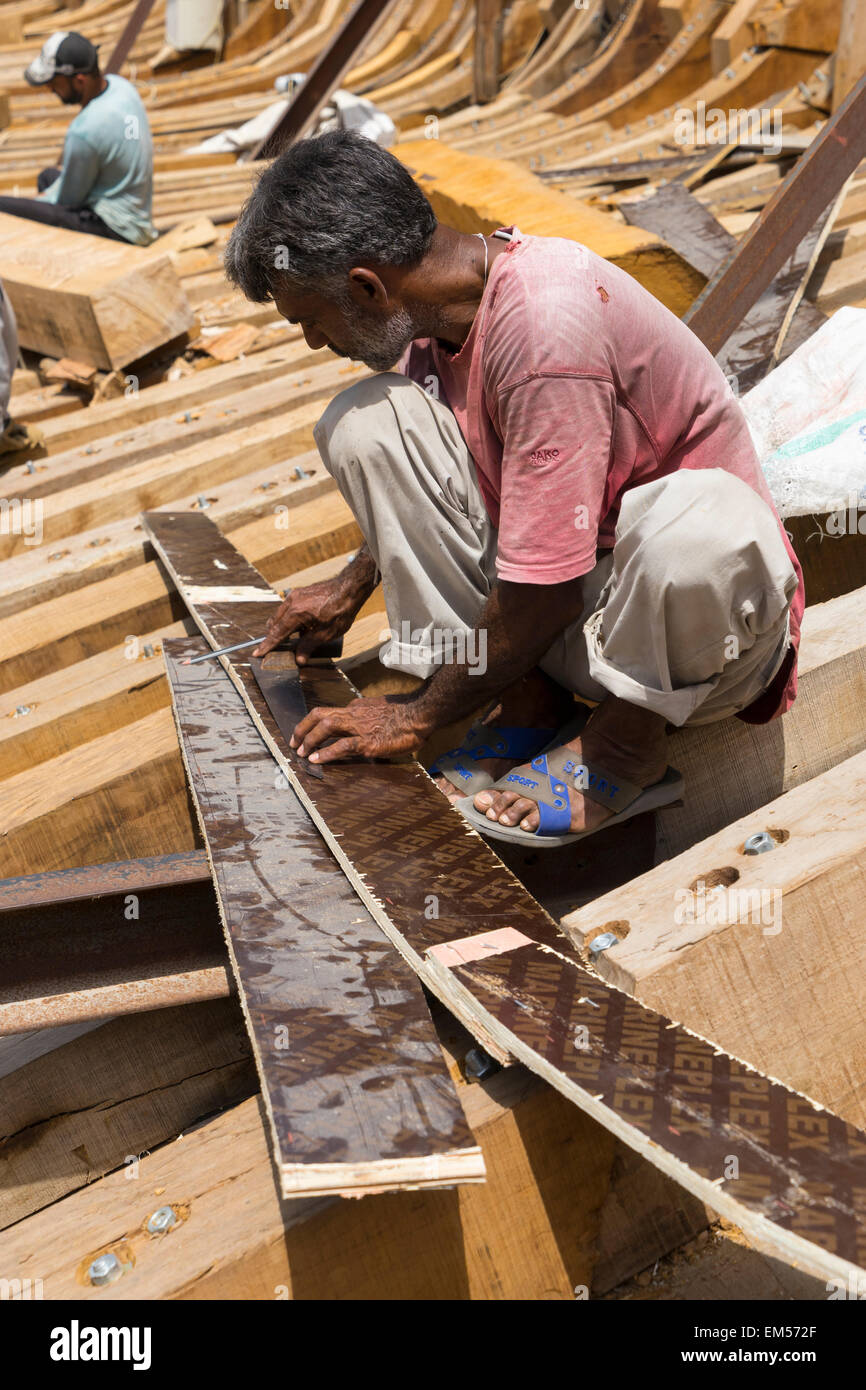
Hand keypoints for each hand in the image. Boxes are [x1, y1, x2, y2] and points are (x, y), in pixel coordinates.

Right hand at [253, 576, 360, 659]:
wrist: (350, 588)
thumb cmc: (340, 610)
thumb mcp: (326, 634)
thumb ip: (309, 646)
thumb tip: (299, 659)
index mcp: (295, 614)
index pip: (276, 634)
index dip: (267, 645)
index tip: (257, 653)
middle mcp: (291, 602)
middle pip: (274, 623)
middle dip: (273, 636)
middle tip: (273, 649)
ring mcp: (295, 595)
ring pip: (280, 615)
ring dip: (282, 627)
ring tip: (291, 639)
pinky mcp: (300, 592)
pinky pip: (288, 608)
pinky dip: (289, 618)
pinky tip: (301, 626)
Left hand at [291, 696, 429, 762]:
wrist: (421, 713)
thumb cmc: (408, 713)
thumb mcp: (383, 709)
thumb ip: (370, 715)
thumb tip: (366, 724)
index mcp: (357, 707)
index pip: (331, 713)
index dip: (316, 724)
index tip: (309, 734)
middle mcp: (354, 714)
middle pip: (320, 715)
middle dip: (303, 728)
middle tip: (295, 742)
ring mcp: (360, 727)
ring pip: (325, 727)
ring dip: (309, 739)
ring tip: (301, 752)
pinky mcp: (368, 742)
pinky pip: (342, 746)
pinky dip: (326, 753)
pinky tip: (317, 760)